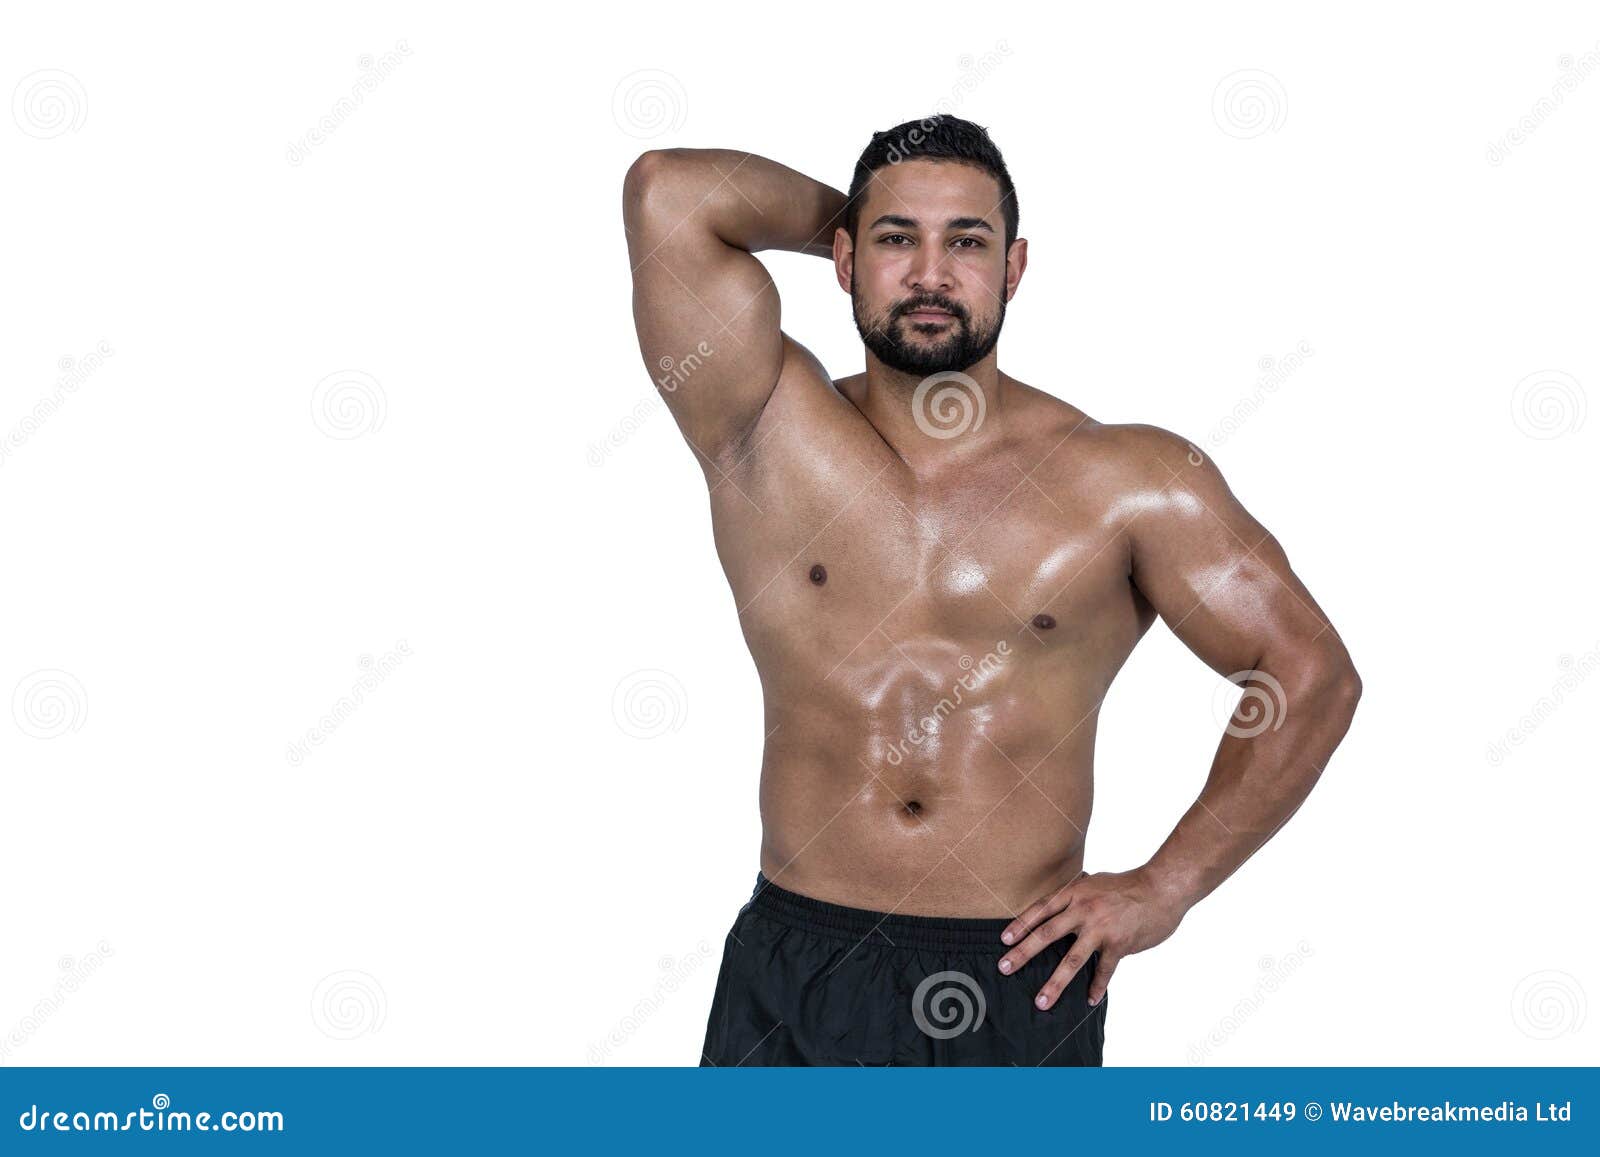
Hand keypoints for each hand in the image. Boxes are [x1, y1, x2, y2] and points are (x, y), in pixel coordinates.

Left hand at [997, 867, 1187, 1009]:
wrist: (1161, 889)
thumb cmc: (1128, 886)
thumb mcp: (1095, 883)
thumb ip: (1076, 897)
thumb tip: (1058, 909)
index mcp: (1075, 893)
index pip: (1041, 909)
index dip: (1021, 924)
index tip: (1004, 940)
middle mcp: (1084, 910)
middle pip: (1047, 934)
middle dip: (1023, 953)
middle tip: (1005, 968)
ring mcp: (1101, 928)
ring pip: (1072, 960)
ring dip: (1055, 983)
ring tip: (1041, 1001)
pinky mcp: (1119, 944)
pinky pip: (1104, 971)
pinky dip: (1097, 987)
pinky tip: (1089, 1000)